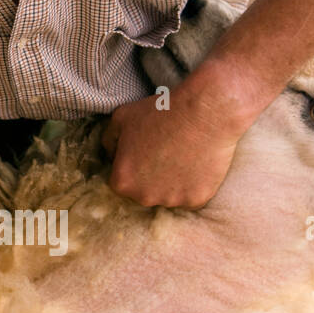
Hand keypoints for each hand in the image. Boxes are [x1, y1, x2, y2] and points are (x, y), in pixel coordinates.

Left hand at [102, 74, 247, 208]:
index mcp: (122, 181)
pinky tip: (196, 164)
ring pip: (168, 196)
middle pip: (144, 192)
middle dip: (150, 177)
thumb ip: (109, 141)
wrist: (205, 111)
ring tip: (182, 155)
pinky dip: (193, 185)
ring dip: (172, 182)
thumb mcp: (121, 118)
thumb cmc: (161, 112)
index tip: (145, 150)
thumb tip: (112, 156)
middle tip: (164, 151)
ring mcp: (172, 201)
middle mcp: (144, 198)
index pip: (122, 180)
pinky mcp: (197, 200)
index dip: (132, 164)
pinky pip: (191, 197)